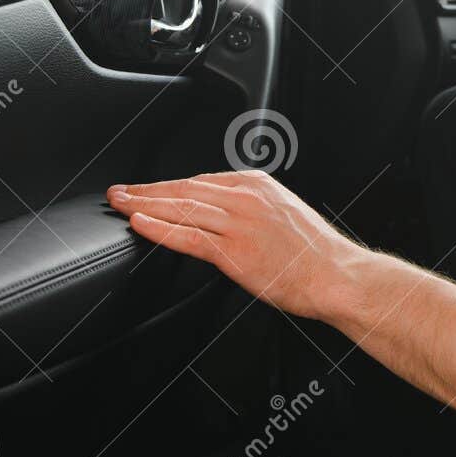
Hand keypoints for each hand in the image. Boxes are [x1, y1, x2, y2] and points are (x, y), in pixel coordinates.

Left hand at [106, 170, 358, 319]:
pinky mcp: (235, 250)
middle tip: (118, 190)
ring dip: (144, 204)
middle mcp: (246, 197)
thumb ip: (252, 208)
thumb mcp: (283, 214)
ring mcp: (239, 222)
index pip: (200, 180)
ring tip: (119, 203)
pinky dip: (160, 228)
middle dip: (147, 189)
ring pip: (181, 208)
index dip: (168, 185)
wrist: (337, 276)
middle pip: (184, 189)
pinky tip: (140, 223)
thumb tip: (222, 214)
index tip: (147, 189)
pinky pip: (189, 235)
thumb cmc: (314, 254)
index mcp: (258, 184)